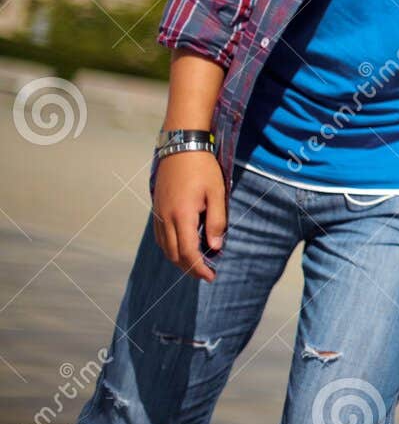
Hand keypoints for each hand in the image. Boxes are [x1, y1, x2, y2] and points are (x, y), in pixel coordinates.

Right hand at [151, 150, 226, 282]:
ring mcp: (158, 214)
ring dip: (179, 260)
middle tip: (205, 275)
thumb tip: (215, 248)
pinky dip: (170, 248)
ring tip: (195, 264)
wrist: (181, 146)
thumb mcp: (217, 193)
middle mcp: (166, 218)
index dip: (199, 268)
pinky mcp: (156, 209)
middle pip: (174, 254)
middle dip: (189, 268)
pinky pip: (160, 237)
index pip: (188, 252)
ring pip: (165, 247)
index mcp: (183, 216)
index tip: (211, 277)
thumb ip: (217, 222)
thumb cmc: (203, 168)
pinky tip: (181, 248)